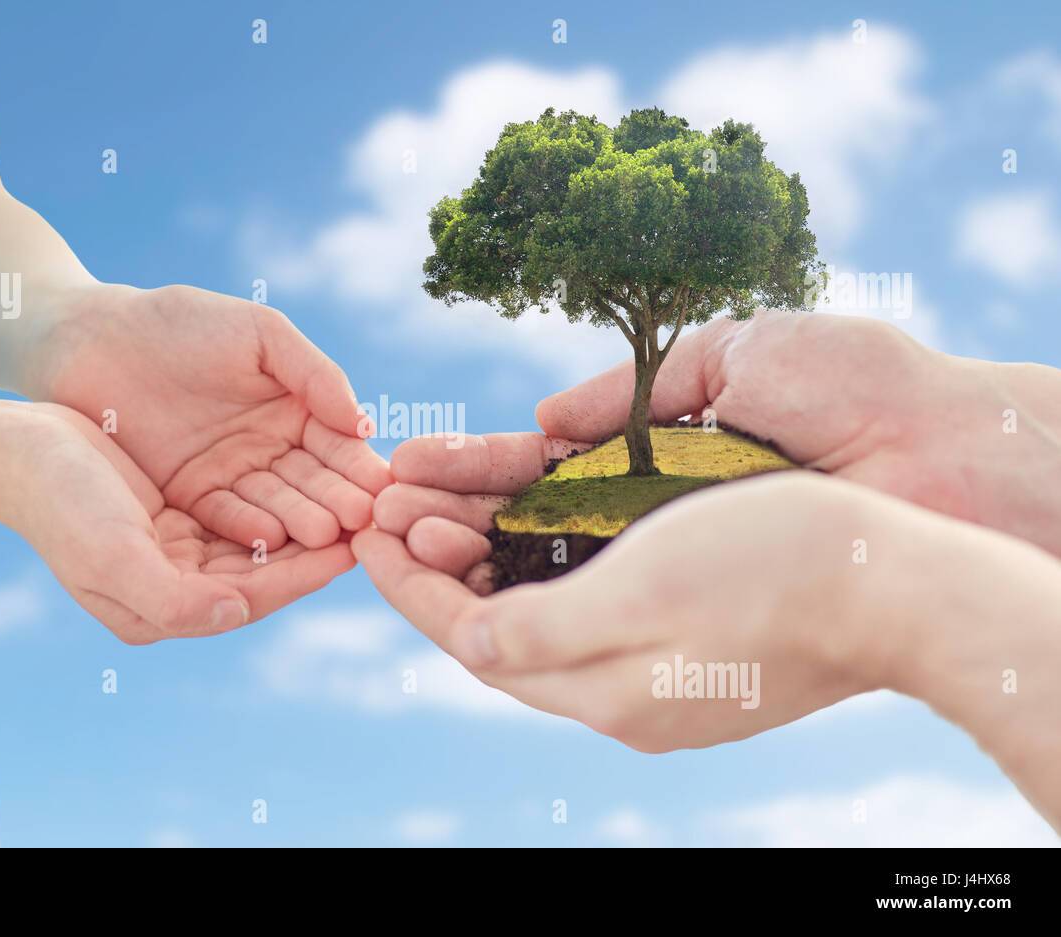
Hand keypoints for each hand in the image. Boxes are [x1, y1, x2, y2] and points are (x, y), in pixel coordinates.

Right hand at [0, 403, 355, 642]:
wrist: (15, 451)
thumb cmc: (59, 503)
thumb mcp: (113, 556)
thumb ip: (174, 598)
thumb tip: (236, 612)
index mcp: (161, 610)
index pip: (252, 597)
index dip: (306, 574)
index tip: (356, 547)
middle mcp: (175, 590)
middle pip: (264, 573)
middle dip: (316, 550)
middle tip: (372, 524)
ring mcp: (176, 554)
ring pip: (259, 543)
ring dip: (304, 522)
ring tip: (354, 500)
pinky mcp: (176, 518)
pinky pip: (241, 513)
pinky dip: (276, 498)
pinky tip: (312, 475)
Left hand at [28, 283, 389, 615]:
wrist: (90, 339)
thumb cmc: (178, 322)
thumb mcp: (258, 333)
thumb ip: (314, 372)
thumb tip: (363, 424)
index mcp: (297, 410)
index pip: (337, 446)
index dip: (358, 467)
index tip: (381, 487)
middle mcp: (270, 451)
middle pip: (313, 484)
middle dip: (338, 502)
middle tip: (361, 522)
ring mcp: (230, 478)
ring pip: (275, 506)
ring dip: (301, 523)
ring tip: (324, 537)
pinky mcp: (188, 501)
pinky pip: (224, 518)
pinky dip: (248, 529)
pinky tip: (271, 538)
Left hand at [355, 472, 907, 750]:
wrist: (893, 587)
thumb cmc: (773, 573)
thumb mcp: (646, 592)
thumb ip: (548, 627)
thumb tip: (469, 641)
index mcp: (599, 690)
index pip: (471, 643)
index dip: (411, 587)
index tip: (366, 531)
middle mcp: (618, 693)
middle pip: (497, 632)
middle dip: (437, 569)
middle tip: (390, 506)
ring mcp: (654, 675)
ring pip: (540, 617)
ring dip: (483, 564)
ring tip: (438, 507)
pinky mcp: (684, 647)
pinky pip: (584, 609)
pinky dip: (539, 568)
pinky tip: (524, 532)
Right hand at [375, 309, 1060, 578]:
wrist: (937, 449)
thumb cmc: (845, 387)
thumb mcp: (721, 357)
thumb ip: (619, 394)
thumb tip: (538, 425)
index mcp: (653, 457)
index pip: (538, 474)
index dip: (471, 470)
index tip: (405, 461)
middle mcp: (649, 523)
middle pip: (522, 528)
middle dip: (443, 516)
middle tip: (371, 506)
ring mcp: (666, 569)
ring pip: (537, 573)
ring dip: (455, 555)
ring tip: (383, 535)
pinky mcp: (686, 608)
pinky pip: (582, 604)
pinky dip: (513, 596)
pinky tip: (447, 582)